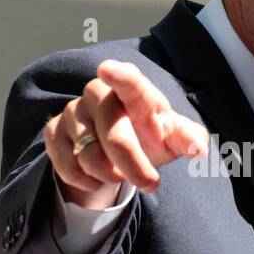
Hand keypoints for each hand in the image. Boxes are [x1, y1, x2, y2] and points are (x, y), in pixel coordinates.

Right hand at [44, 59, 210, 207]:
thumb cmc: (152, 136)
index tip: (107, 70)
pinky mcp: (54, 131)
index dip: (119, 76)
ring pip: (88, 155)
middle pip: (113, 135)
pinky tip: (96, 177)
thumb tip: (198, 147)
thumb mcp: (174, 137)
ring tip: (120, 173)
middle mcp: (99, 93)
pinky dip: (84, 180)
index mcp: (133, 90)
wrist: (120, 150)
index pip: (128, 80)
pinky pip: (65, 163)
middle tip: (150, 184)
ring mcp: (73, 111)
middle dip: (133, 166)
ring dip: (109, 175)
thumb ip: (189, 138)